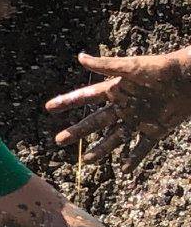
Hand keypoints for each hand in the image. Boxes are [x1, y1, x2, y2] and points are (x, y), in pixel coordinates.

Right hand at [46, 48, 190, 160]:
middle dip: (76, 132)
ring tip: (88, 160)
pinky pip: (142, 147)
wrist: (189, 78)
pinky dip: (134, 159)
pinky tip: (125, 169)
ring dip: (101, 149)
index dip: (67, 102)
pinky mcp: (156, 130)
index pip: (85, 97)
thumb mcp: (131, 66)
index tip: (49, 108)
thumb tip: (80, 57)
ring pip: (115, 138)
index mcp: (115, 90)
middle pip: (95, 122)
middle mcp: (123, 107)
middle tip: (59, 140)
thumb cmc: (160, 68)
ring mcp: (139, 120)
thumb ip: (106, 65)